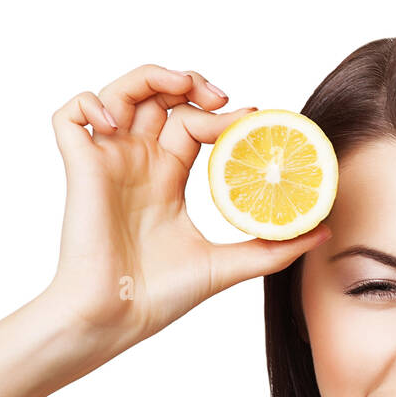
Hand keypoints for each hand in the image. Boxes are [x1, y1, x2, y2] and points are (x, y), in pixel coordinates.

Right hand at [47, 64, 330, 345]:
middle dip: (191, 85)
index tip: (253, 118)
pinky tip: (118, 122)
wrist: (117, 318)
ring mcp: (108, 162)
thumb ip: (273, 248)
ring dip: (150, 77)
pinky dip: (90, 102)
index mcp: (167, 180)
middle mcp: (138, 165)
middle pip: (160, 99)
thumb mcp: (228, 266)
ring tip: (180, 88)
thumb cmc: (160, 298)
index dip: (222, 113)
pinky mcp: (80, 166)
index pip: (194, 125)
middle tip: (223, 100)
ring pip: (120, 92)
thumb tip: (324, 233)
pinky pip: (71, 115)